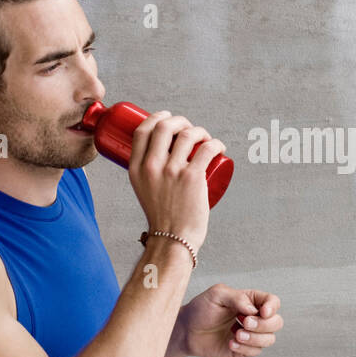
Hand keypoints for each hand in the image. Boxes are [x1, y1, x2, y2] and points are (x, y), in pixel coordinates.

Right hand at [128, 110, 225, 252]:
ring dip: (200, 130)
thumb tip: (161, 153)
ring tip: (205, 139)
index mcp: (136, 168)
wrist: (173, 239)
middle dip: (179, 120)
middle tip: (188, 128)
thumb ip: (147, 171)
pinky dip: (216, 143)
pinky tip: (219, 147)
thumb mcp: (143, 189)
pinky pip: (207, 149)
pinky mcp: (193, 177)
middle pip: (164, 126)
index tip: (167, 118)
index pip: (142, 131)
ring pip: (187, 134)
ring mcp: (173, 171)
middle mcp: (152, 166)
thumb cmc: (161, 215)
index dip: (156, 117)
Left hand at [175, 284, 282, 356]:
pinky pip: (256, 352)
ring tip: (236, 335)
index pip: (273, 302)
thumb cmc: (201, 309)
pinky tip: (230, 343)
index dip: (272, 307)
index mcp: (250, 301)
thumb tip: (254, 310)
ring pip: (270, 339)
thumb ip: (237, 298)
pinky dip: (245, 348)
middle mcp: (254, 317)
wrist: (187, 330)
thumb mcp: (217, 295)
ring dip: (255, 338)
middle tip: (245, 323)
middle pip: (277, 322)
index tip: (262, 312)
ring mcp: (250, 335)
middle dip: (264, 325)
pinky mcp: (244, 349)